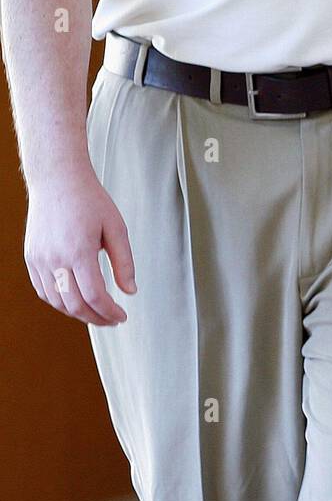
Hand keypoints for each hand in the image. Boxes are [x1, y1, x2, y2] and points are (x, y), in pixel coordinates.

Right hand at [24, 164, 136, 325]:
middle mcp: (55, 259)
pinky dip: (60, 302)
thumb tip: (130, 291)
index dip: (109, 312)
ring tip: (97, 312)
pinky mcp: (31, 258)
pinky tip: (76, 300)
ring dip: (78, 313)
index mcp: (79, 250)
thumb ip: (124, 262)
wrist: (57, 180)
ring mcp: (39, 260)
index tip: (122, 317)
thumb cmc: (90, 200)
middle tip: (112, 320)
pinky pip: (44, 290)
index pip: (94, 296)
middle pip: (74, 305)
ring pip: (57, 302)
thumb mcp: (116, 227)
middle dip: (96, 318)